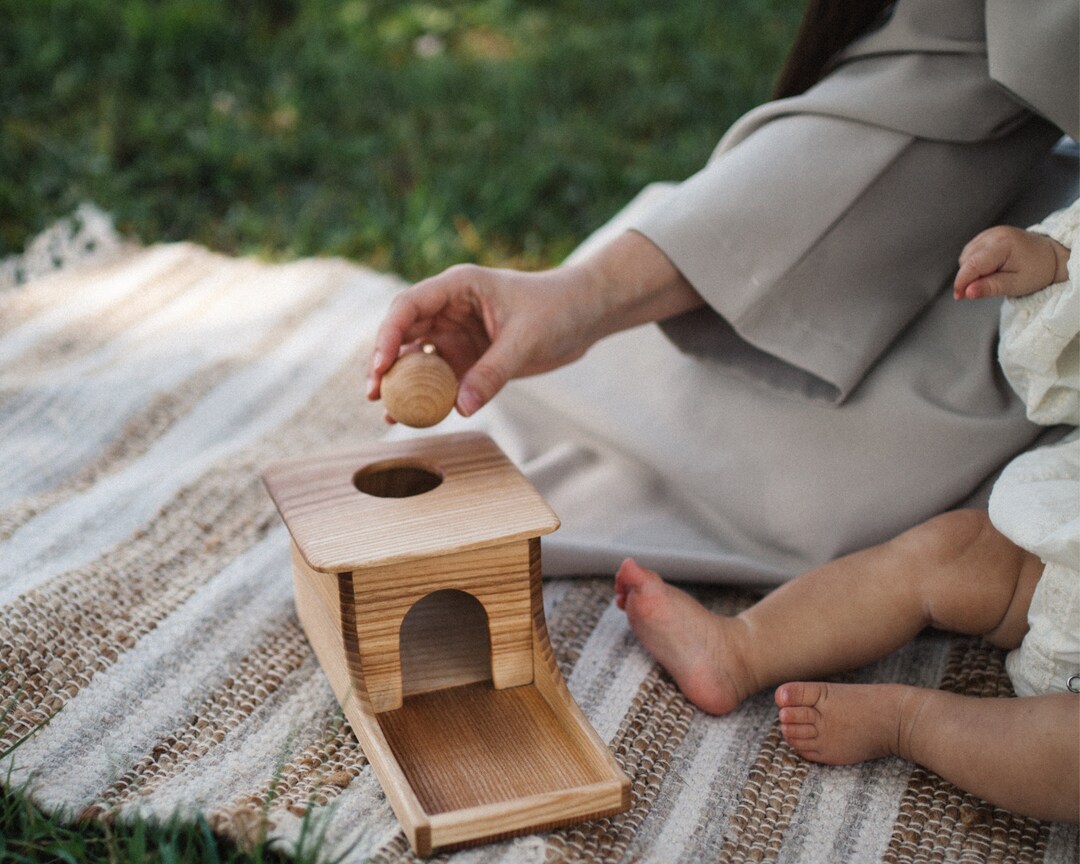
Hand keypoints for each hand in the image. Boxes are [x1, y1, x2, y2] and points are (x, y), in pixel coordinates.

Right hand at [366, 231, 701, 417]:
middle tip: (374, 395)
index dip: (389, 334)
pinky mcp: (468, 358)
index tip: (381, 366)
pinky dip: (426, 397)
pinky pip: (440, 378)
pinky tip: (413, 418)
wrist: (586, 315)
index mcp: (458, 286)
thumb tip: (461, 408)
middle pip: (403, 333)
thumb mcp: (526, 339)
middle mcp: (449, 309)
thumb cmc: (558, 309)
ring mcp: (456, 334)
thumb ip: (493, 372)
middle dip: (385, 363)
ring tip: (386, 413)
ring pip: (417, 359)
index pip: (409, 306)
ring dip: (401, 384)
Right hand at [953, 225, 1069, 300]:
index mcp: (1002, 244)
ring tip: (991, 277)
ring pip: (966, 255)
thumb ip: (990, 288)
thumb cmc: (1037, 271)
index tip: (959, 297)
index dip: (962, 282)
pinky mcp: (989, 234)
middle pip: (967, 260)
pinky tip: (989, 268)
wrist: (1051, 256)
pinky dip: (974, 262)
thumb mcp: (1015, 285)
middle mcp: (994, 234)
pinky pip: (971, 250)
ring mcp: (991, 232)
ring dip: (971, 269)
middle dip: (968, 277)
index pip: (972, 265)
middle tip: (983, 289)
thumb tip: (967, 292)